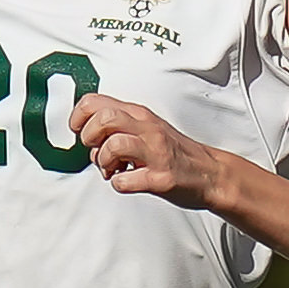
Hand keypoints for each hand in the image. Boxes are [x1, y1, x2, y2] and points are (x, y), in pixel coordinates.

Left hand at [71, 94, 228, 207]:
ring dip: (104, 162)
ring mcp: (155, 153)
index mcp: (139, 115)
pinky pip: (125, 181)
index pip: (95, 102)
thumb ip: (118, 124)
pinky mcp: (160, 178)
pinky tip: (129, 181)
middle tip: (96, 150)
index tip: (80, 132)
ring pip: (113, 146)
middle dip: (89, 137)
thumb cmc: (173, 152)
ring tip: (112, 169)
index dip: (79, 118)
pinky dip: (120, 184)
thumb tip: (86, 132)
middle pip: (103, 119)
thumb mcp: (146, 127)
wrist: (209, 173)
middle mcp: (147, 129)